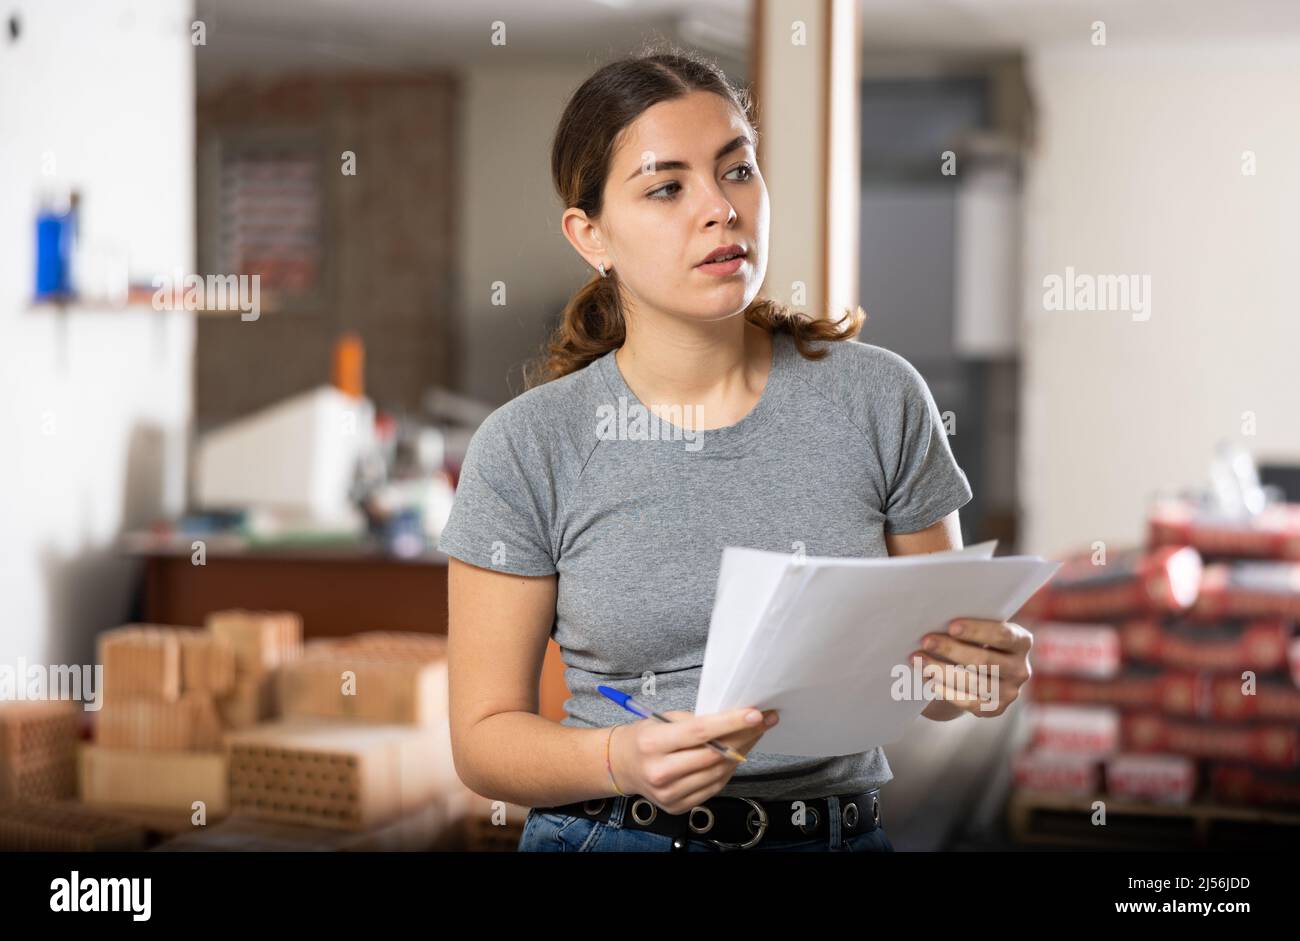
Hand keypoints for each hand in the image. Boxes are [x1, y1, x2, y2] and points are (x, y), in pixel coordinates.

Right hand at [608, 707, 779, 813]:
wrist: (622, 765)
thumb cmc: (645, 737)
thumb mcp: (662, 719)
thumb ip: (695, 721)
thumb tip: (733, 719)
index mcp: (654, 744)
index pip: (700, 732)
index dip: (731, 723)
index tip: (755, 714)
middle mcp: (661, 772)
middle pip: (714, 755)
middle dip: (744, 736)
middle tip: (764, 721)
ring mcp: (669, 794)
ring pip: (718, 773)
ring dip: (741, 752)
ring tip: (753, 735)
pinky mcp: (677, 806)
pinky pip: (713, 787)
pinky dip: (728, 770)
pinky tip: (736, 754)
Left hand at [911, 618, 1032, 717]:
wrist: (979, 673)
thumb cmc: (974, 641)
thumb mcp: (979, 631)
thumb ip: (968, 628)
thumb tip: (934, 622)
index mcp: (1022, 641)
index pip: (1003, 635)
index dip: (977, 631)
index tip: (951, 626)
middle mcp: (1021, 668)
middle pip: (984, 660)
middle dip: (951, 649)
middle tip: (925, 641)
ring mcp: (1011, 692)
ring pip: (974, 682)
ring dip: (941, 670)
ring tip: (918, 659)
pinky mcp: (996, 708)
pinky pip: (970, 702)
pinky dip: (948, 691)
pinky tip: (930, 681)